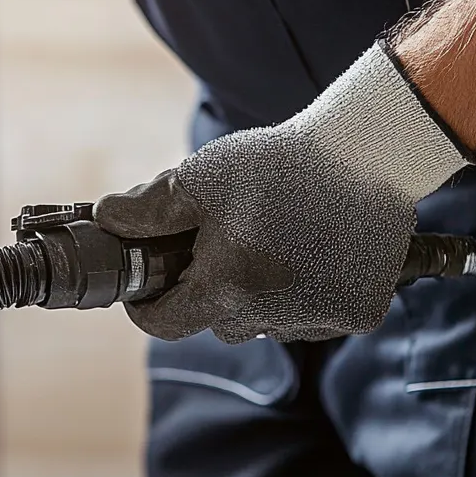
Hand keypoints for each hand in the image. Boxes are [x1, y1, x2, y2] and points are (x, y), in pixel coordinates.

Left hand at [94, 42, 469, 343]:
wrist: (370, 151)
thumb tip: (106, 220)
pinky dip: (301, 297)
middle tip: (219, 249)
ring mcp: (319, 320)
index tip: (144, 290)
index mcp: (227, 290)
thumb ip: (147, 209)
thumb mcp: (199, 180)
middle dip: (208, 292)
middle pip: (217, 323)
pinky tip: (310, 255)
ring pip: (265, 323)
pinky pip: (309, 319)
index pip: (165, 324)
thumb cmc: (278, 164)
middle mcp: (273, 317)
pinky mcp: (358, 315)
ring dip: (257, 298)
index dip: (147, 307)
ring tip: (271, 246)